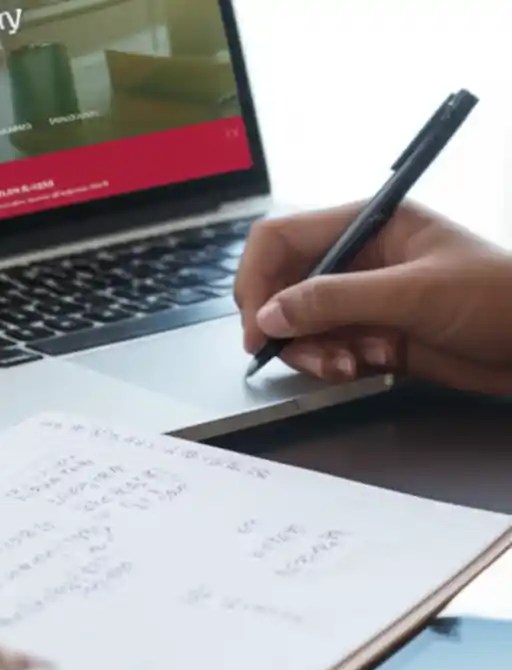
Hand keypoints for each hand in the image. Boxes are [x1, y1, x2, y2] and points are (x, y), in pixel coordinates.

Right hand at [236, 202, 511, 392]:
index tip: (258, 324)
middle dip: (286, 323)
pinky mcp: (373, 334)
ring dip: (314, 350)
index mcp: (368, 225)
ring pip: (301, 323)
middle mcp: (358, 258)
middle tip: (294, 355)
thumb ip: (334, 301)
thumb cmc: (499, 300)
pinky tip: (368, 367)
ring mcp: (364, 298)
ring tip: (349, 366)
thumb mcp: (413, 295)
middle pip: (283, 285)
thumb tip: (270, 315)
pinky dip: (334, 362)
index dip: (258, 278)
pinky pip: (327, 347)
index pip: (282, 238)